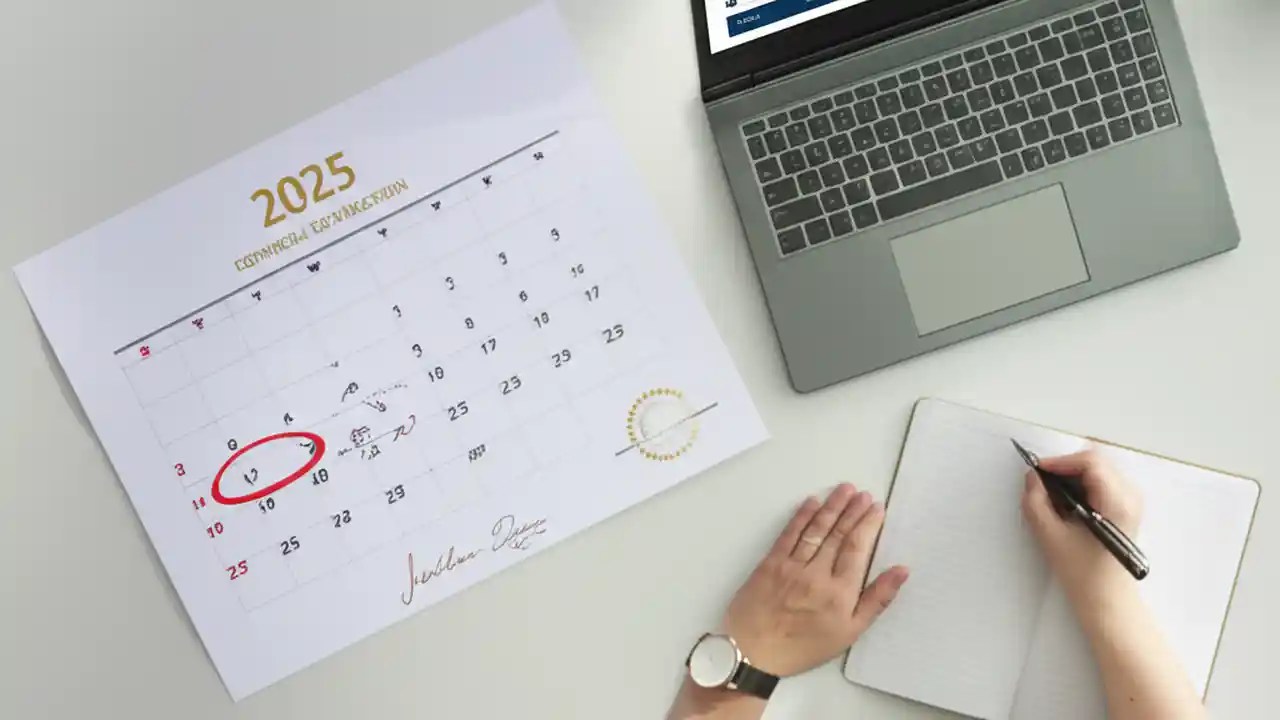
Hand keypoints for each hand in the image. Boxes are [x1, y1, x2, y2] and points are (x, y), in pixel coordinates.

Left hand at [720, 484, 908, 677]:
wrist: (753, 651)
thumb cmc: (803, 647)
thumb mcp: (849, 632)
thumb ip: (877, 599)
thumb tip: (901, 570)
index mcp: (840, 592)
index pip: (857, 548)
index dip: (868, 524)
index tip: (877, 508)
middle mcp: (817, 573)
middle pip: (839, 534)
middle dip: (853, 510)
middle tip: (863, 494)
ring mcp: (792, 565)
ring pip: (816, 529)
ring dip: (832, 507)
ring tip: (844, 490)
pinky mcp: (770, 562)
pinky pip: (789, 534)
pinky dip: (801, 516)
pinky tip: (812, 502)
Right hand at [1021, 448, 1143, 608]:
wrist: (1108, 599)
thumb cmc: (1083, 574)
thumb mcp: (1050, 536)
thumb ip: (1036, 501)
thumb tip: (1033, 477)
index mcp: (1116, 504)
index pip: (1090, 463)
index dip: (1060, 461)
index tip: (1038, 470)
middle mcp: (1130, 498)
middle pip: (1097, 460)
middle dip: (1067, 465)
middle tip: (1044, 480)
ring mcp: (1132, 501)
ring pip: (1101, 467)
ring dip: (1075, 473)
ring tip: (1055, 492)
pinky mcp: (1127, 507)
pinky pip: (1105, 479)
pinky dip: (1084, 482)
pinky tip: (1069, 500)